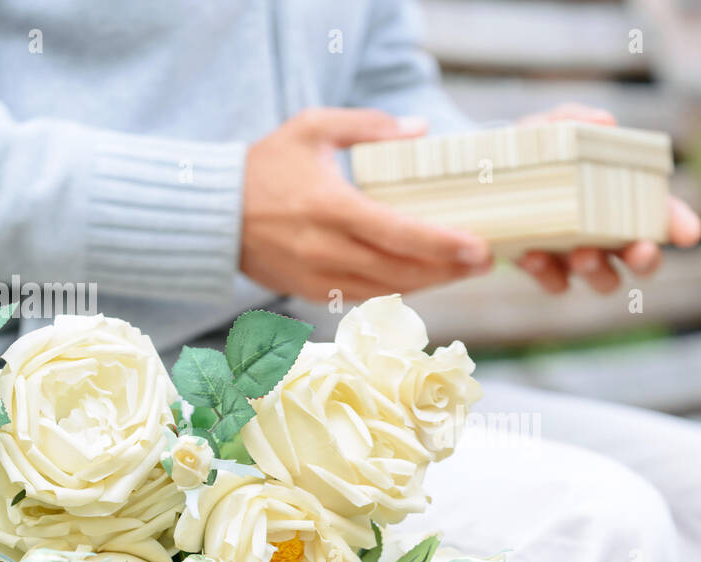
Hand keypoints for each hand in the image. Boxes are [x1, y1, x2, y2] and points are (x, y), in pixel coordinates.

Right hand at [239, 108, 492, 301]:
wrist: (215, 215)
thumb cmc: (266, 166)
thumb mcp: (312, 128)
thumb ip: (368, 125)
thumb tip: (420, 128)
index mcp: (329, 208)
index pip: (397, 234)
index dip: (442, 245)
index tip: (479, 247)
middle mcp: (326, 249)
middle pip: (402, 269)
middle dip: (450, 268)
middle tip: (485, 259)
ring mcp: (320, 277)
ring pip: (390, 290)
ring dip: (432, 283)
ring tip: (464, 269)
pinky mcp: (315, 293)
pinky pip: (370, 297)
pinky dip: (402, 289)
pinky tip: (427, 277)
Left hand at [514, 103, 700, 294]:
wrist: (488, 172)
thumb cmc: (537, 148)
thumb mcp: (552, 127)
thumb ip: (575, 120)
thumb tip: (604, 122)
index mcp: (624, 200)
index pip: (662, 215)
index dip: (680, 224)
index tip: (690, 234)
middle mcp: (609, 234)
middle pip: (642, 259)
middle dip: (647, 259)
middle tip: (639, 251)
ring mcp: (579, 255)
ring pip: (605, 279)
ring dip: (599, 270)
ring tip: (582, 253)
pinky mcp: (545, 269)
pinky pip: (555, 282)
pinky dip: (547, 272)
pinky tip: (532, 254)